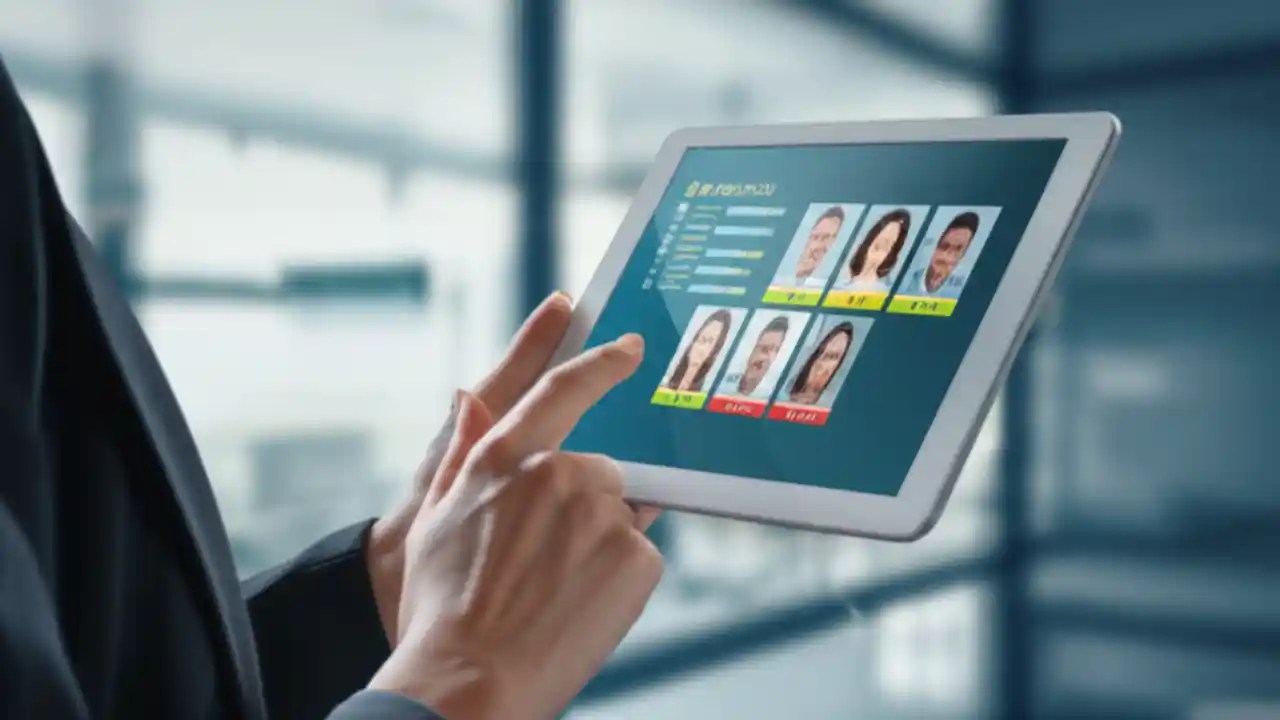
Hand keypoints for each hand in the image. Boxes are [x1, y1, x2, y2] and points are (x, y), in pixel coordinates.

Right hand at [368, 334, 663, 719]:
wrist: (468, 682)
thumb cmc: (441, 610)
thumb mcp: (434, 519)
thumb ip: (461, 452)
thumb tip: (469, 398)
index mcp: (503, 458)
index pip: (562, 391)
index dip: (600, 364)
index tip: (629, 350)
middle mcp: (555, 473)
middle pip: (596, 472)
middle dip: (583, 506)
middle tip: (548, 564)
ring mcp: (600, 513)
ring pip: (617, 517)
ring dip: (599, 545)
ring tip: (556, 594)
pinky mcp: (634, 555)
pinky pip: (637, 556)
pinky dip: (618, 579)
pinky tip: (579, 608)